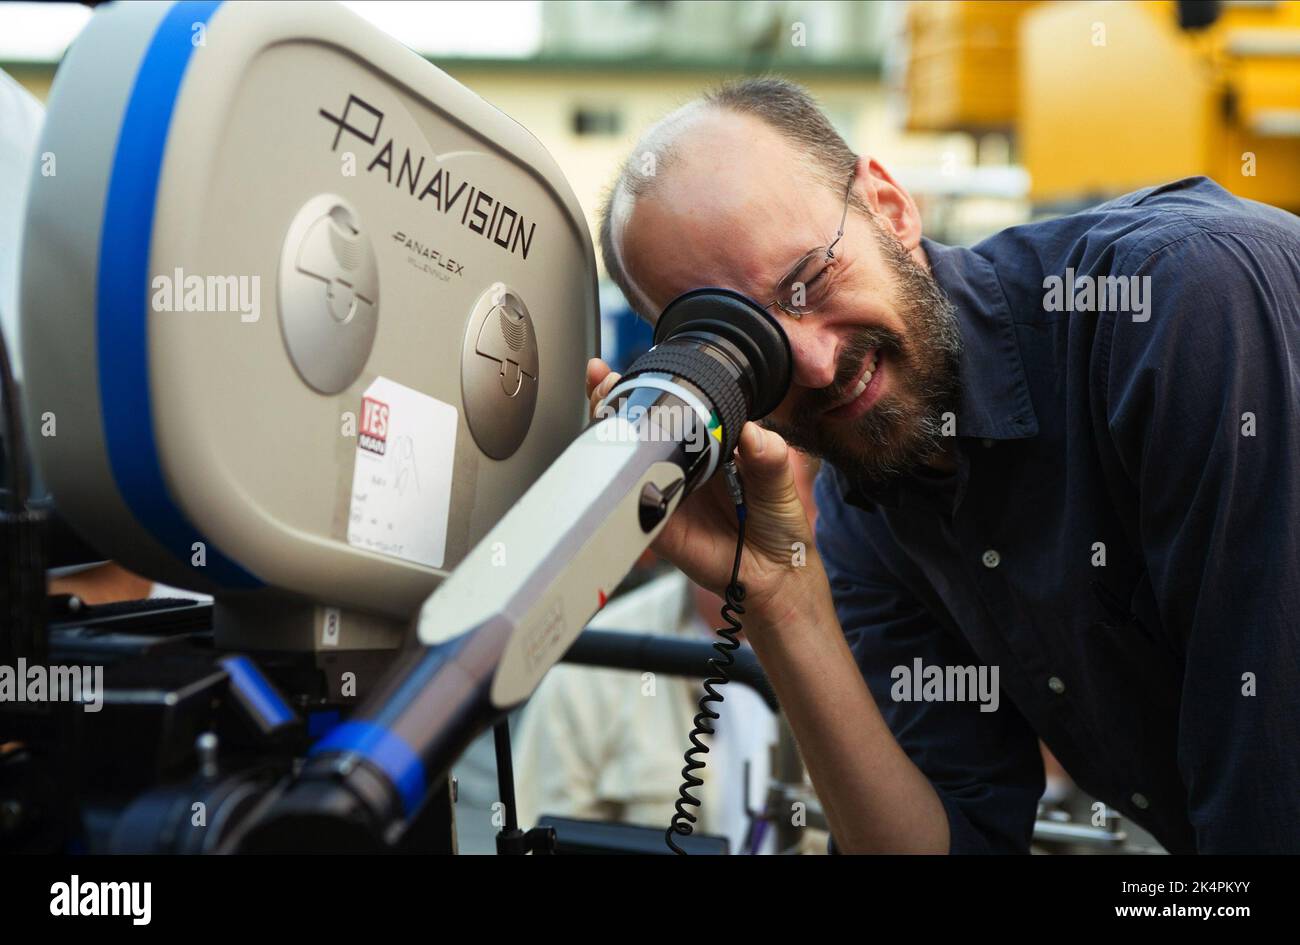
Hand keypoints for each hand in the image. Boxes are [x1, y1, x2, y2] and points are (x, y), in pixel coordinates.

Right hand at [586, 358, 817, 619]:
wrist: (774, 574)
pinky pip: (631, 504)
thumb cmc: (778, 524)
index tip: (639, 367)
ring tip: (601, 409)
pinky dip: (617, 486)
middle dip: (614, 401)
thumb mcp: (780, 481)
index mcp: (707, 446)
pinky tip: (610, 462)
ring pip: (625, 461)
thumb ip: (769, 456)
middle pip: (637, 429)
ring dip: (607, 435)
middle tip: (606, 383)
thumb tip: (752, 431)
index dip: (652, 388)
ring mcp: (663, 493)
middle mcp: (679, 465)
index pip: (673, 410)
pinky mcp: (656, 527)